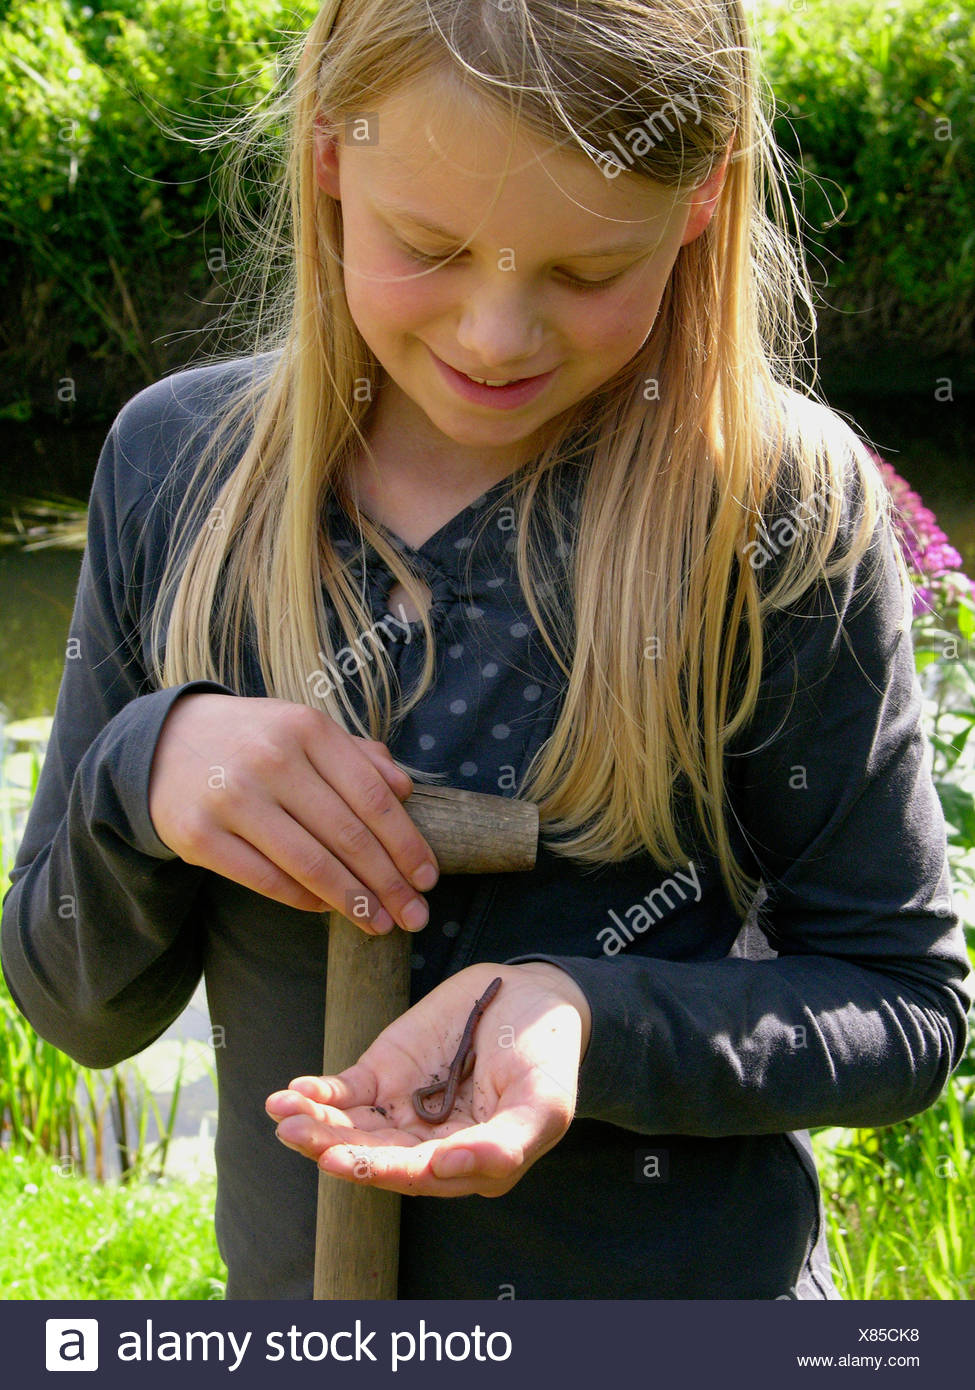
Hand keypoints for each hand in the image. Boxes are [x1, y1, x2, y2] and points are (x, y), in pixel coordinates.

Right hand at [147, 692, 438, 930]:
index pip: (372, 796)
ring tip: (380, 923)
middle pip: (348, 836)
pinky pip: (266, 880)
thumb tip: (406, 791)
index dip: (406, 843)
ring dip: (354, 901)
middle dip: (390, 883)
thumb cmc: (253, 740)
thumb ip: (357, 755)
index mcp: (306, 728)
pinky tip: (328, 910)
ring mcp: (231, 798)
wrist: (162, 744)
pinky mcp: (198, 835)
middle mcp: (271, 759)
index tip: (428, 877)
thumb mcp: (303, 729)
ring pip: (310, 864)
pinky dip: (304, 900)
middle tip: (416, 915)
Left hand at [265, 962, 590, 1196]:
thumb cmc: (548, 1057)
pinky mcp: (385, 1073)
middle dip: (331, 1147)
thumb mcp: (545, 1104)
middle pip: (372, 1154)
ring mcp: (403, 1108)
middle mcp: (427, 1144)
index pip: (416, 1175)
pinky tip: (297, 1092)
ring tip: (284, 1114)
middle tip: (297, 1136)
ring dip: (315, 1123)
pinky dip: (320, 1093)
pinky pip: (346, 1091)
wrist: (534, 997)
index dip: (380, 1170)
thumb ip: (505, 1145)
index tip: (345, 1162)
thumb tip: (444, 1170)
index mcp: (467, 1164)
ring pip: (351, 1126)